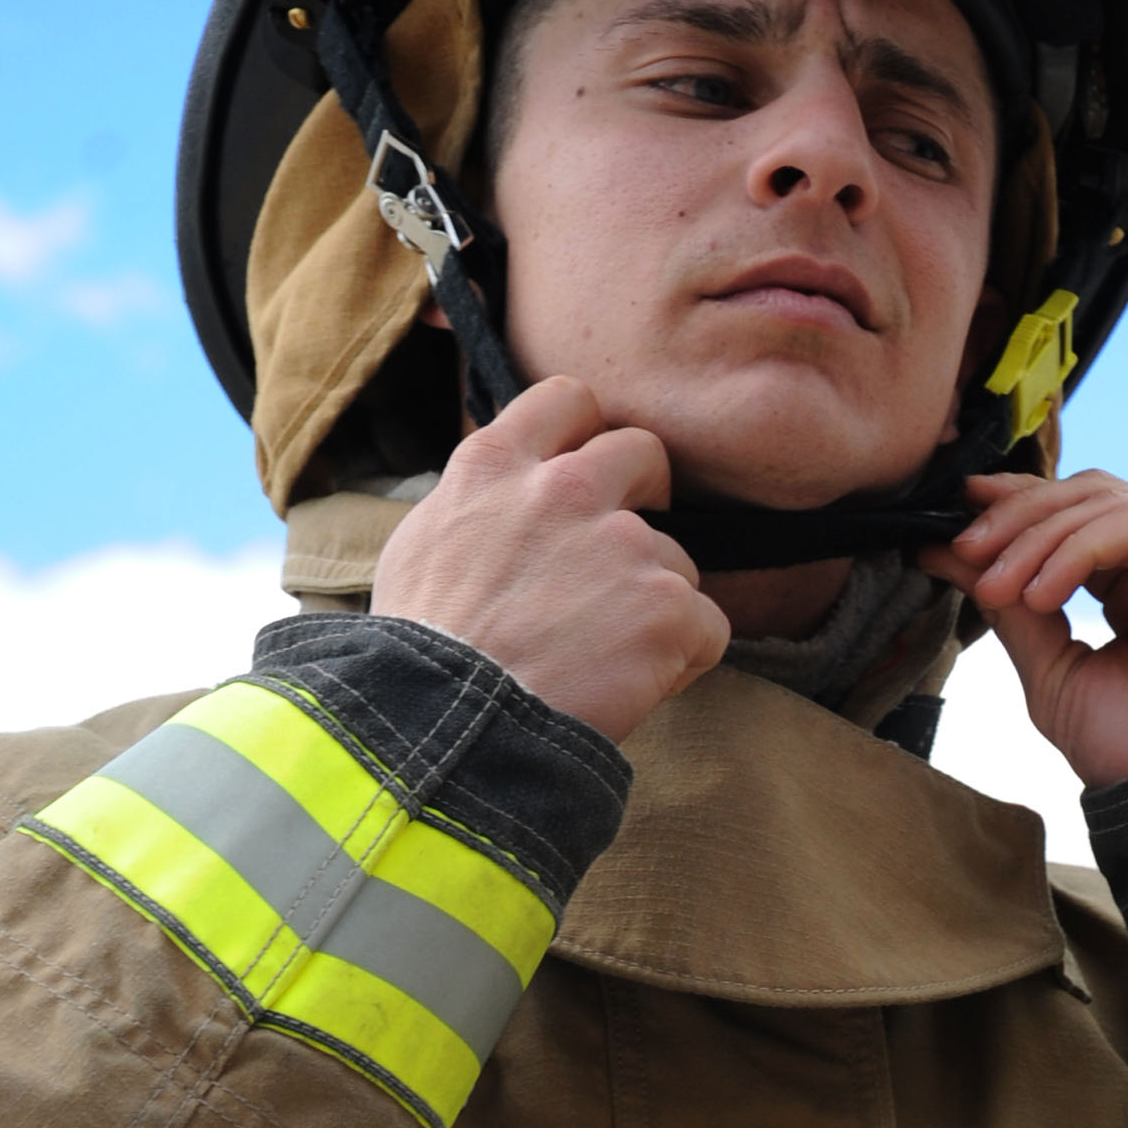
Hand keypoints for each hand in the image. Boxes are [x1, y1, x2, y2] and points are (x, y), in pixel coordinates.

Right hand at [373, 378, 728, 744]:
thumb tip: (498, 511)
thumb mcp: (421, 549)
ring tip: (605, 657)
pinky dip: (684, 658)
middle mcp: (565, 489)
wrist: (451, 727)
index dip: (588, 432)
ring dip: (654, 602)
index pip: (567, 400)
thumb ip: (476, 511)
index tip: (588, 464)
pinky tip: (636, 685)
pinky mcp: (669, 607)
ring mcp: (624, 545)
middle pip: (643, 454)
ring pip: (674, 559)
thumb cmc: (423, 653)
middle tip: (625, 555)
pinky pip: (707, 626)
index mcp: (496, 467)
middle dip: (647, 495)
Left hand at [925, 472, 1127, 787]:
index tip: (951, 522)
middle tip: (963, 550)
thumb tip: (946, 551)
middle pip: (1087, 498)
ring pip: (1106, 504)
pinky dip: (1077, 549)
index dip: (1015, 510)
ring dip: (1037, 537)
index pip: (1075, 519)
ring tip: (994, 587)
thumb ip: (1011, 610)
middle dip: (1017, 518)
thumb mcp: (1054, 675)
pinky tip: (1040, 593)